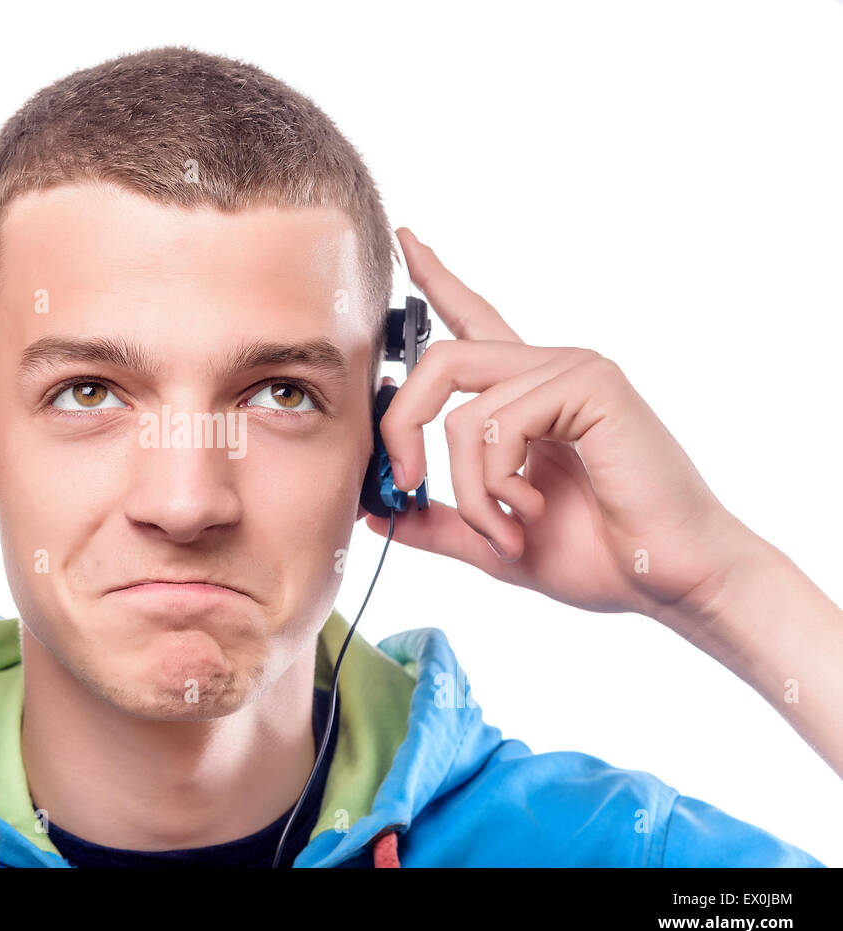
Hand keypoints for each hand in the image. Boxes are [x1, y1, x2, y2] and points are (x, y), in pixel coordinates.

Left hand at [365, 227, 753, 621]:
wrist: (668, 577)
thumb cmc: (600, 556)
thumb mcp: (495, 538)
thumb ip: (440, 521)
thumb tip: (373, 513)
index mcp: (528, 392)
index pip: (473, 319)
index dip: (436, 279)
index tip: (403, 241)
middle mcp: (547, 368)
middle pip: (439, 359)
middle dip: (403, 427)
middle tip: (405, 487)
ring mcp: (571, 369)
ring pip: (462, 410)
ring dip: (469, 489)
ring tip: (507, 528)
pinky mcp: (589, 383)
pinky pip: (497, 423)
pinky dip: (496, 482)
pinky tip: (533, 508)